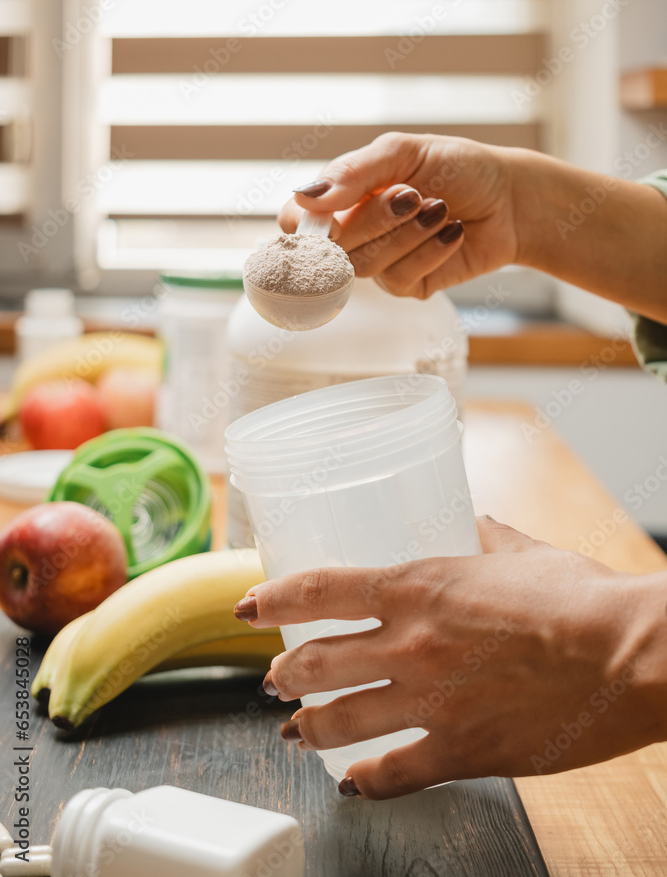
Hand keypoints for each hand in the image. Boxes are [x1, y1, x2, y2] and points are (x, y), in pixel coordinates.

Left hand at [234, 517, 666, 799]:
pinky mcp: (461, 752)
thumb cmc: (581, 595)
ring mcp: (430, 703)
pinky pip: (394, 775)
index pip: (320, 589)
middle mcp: (410, 646)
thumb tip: (476, 522)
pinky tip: (352, 783)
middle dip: (283, 672)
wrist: (628, 655)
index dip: (272, 597)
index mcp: (419, 587)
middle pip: (315, 663)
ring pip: (339, 723)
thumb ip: (487, 537)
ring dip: (307, 727)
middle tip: (272, 677)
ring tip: (294, 729)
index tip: (247, 605)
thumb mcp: (523, 552)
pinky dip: (365, 782)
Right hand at [279, 132, 519, 298]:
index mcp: (343, 197)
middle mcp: (354, 233)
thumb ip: (354, 172)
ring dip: (409, 234)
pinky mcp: (407, 285)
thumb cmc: (457, 167)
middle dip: (376, 219)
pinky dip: (430, 251)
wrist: (510, 197)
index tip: (330, 223)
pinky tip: (453, 231)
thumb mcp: (404, 152)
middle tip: (413, 194)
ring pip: (367, 266)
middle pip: (332, 248)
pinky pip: (400, 279)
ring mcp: (379, 263)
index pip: (296, 223)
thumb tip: (308, 198)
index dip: (304, 229)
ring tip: (442, 208)